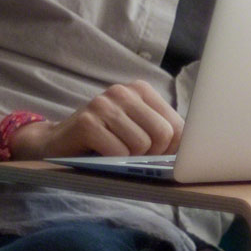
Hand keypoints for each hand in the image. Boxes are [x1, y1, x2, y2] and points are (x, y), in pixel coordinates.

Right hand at [9, 81, 181, 159]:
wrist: (56, 143)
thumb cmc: (103, 140)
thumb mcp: (136, 130)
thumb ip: (162, 133)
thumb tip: (193, 152)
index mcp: (141, 90)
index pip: (178, 125)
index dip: (172, 150)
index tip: (158, 156)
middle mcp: (123, 91)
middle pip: (163, 135)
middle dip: (152, 155)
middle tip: (132, 156)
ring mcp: (103, 104)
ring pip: (141, 145)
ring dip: (129, 158)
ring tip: (113, 152)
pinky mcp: (87, 122)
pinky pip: (118, 152)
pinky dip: (113, 161)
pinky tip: (100, 153)